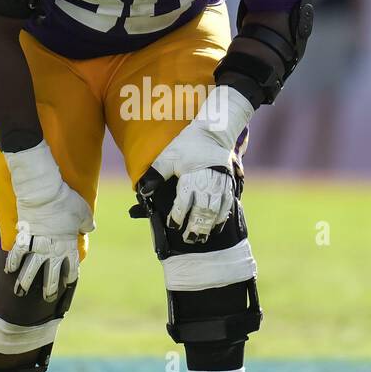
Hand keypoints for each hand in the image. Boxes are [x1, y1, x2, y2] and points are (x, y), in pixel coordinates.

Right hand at [3, 142, 93, 301]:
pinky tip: (9, 272)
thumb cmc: (66, 201)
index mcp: (68, 246)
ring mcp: (37, 246)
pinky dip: (12, 263)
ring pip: (31, 270)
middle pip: (51, 275)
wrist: (43, 194)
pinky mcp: (23, 238)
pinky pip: (17, 254)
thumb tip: (89, 228)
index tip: (67, 284)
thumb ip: (86, 223)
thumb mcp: (83, 212)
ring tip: (20, 293)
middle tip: (48, 298)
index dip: (70, 277)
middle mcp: (52, 250)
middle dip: (50, 288)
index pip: (71, 267)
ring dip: (25, 283)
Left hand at [149, 85, 252, 243]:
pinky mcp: (228, 183)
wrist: (214, 132)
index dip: (178, 217)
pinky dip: (222, 217)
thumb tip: (142, 190)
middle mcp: (206, 185)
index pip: (183, 204)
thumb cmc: (188, 144)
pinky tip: (218, 226)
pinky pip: (227, 205)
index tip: (173, 225)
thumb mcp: (168, 156)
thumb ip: (155, 174)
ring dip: (208, 226)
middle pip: (201, 212)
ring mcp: (219, 185)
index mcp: (190, 179)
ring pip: (215, 211)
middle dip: (194, 227)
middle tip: (188, 239)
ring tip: (201, 237)